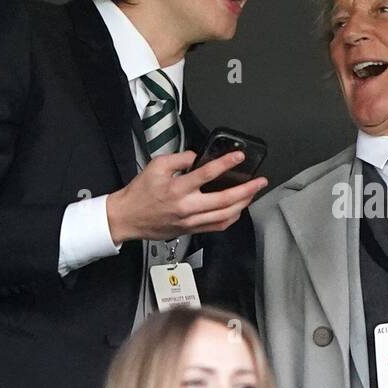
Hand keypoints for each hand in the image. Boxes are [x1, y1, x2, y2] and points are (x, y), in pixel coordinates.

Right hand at [105, 150, 267, 242]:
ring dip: (243, 204)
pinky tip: (239, 209)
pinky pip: (218, 226)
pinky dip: (232, 218)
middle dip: (247, 190)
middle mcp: (187, 207)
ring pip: (225, 216)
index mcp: (177, 188)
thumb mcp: (156, 166)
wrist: (128, 217)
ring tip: (253, 193)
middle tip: (260, 181)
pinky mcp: (192, 230)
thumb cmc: (140, 193)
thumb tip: (197, 157)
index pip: (207, 174)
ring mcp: (191, 221)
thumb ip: (179, 159)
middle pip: (224, 200)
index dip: (226, 164)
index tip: (239, 157)